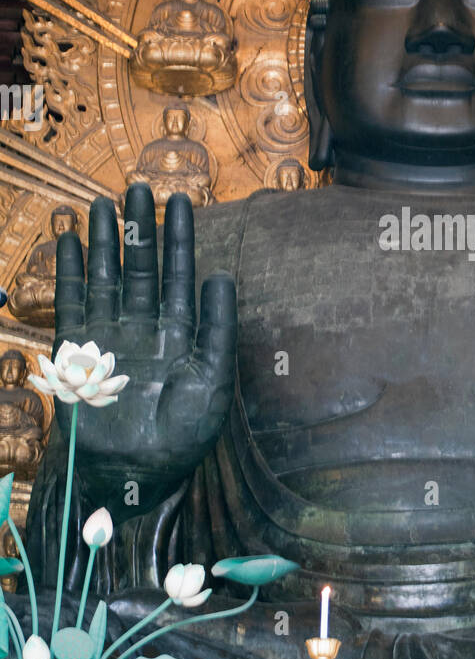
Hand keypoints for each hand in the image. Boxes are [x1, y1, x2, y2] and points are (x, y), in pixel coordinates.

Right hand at [53, 184, 236, 519]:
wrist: (135, 473)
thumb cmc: (182, 435)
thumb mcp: (213, 380)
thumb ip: (217, 328)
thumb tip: (219, 275)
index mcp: (180, 334)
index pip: (180, 275)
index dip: (179, 239)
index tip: (181, 199)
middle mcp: (144, 328)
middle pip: (140, 267)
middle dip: (139, 228)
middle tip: (138, 186)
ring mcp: (110, 337)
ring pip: (106, 277)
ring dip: (104, 241)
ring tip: (102, 202)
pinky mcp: (78, 351)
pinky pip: (73, 303)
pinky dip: (71, 272)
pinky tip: (70, 240)